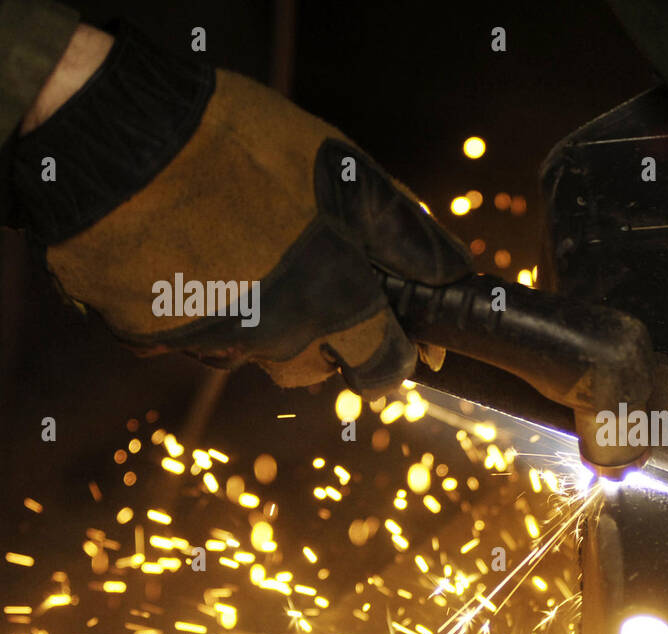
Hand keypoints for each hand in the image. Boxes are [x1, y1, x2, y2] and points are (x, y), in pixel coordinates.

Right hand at [13, 22, 468, 395]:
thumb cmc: (241, 145)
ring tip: (238, 252)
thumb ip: (407, 235)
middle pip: (316, 367)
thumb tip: (455, 275)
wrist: (110, 130)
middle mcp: (275, 337)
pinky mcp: (145, 333)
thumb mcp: (347, 174)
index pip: (383, 367)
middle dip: (326, 340)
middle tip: (311, 278)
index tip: (395, 340)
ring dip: (258, 322)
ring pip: (249, 351)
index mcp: (333, 302)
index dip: (395, 355)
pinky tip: (183, 255)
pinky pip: (184, 335)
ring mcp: (208, 341)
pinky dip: (193, 308)